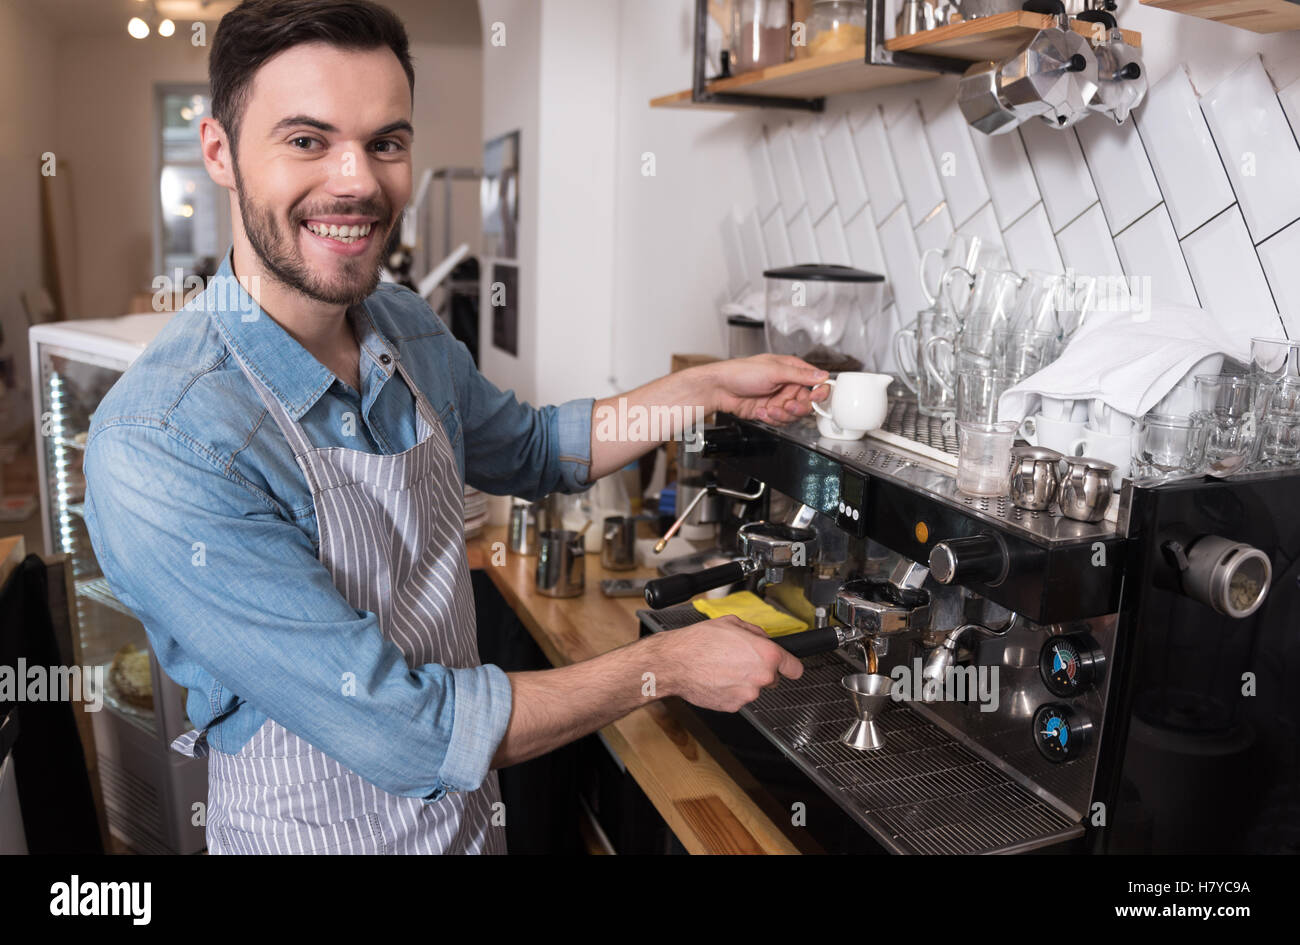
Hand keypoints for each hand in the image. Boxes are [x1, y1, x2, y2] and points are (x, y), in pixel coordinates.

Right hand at [654, 616, 803, 712]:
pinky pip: (738, 697)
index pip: (795, 668)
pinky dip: (730, 690)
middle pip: (773, 678)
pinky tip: (717, 678)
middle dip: (760, 670)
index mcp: (766, 655)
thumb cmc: (699, 642)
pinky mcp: (733, 706)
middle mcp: (761, 677)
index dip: (790, 666)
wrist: (675, 663)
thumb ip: (756, 633)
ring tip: (723, 667)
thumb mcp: (732, 622)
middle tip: (739, 659)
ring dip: (744, 680)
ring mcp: (747, 695)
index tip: (788, 667)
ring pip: (753, 688)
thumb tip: (764, 640)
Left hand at [704, 354, 829, 423]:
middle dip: (797, 408)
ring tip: (769, 409)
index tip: (816, 397)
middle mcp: (787, 385)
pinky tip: (761, 411)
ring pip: (793, 415)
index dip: (819, 391)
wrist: (720, 389)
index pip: (815, 382)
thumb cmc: (741, 372)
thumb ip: (800, 375)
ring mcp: (778, 399)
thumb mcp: (774, 370)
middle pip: (806, 403)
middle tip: (787, 406)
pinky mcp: (770, 411)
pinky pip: (780, 421)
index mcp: (791, 370)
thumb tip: (822, 375)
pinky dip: (771, 419)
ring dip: (782, 415)